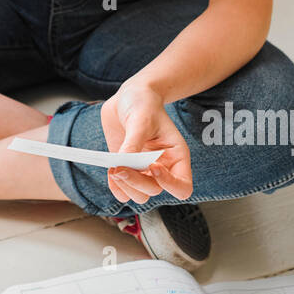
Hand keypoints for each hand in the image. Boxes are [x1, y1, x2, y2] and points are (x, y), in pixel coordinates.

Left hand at [100, 82, 192, 204]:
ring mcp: (144, 171)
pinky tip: (110, 172)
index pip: (182, 187)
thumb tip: (122, 166)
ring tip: (113, 169)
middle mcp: (163, 168)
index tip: (152, 166)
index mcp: (176, 156)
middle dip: (136, 182)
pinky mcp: (128, 170)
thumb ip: (133, 144)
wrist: (129, 97)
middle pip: (154, 191)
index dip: (169, 184)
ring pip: (139, 196)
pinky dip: (116, 188)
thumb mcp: (141, 120)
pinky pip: (124, 191)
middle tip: (119, 167)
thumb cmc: (143, 104)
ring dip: (125, 187)